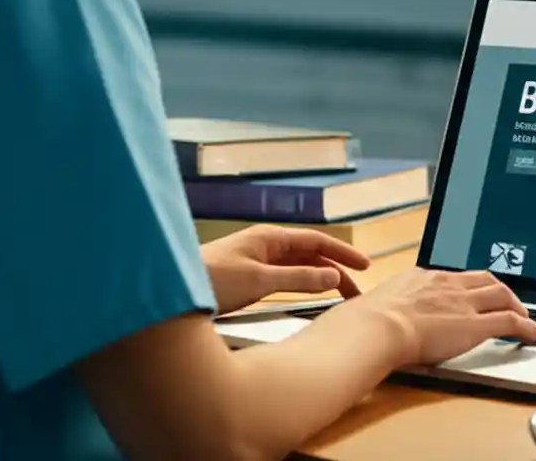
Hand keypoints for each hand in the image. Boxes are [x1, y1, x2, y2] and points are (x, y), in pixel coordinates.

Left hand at [200, 227, 369, 312]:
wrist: (170, 293)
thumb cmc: (210, 281)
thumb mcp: (259, 281)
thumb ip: (298, 279)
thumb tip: (333, 276)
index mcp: (269, 238)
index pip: (316, 241)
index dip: (343, 253)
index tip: (365, 267)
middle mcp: (264, 246)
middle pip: (309, 254)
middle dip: (335, 270)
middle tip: (356, 292)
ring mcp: (255, 261)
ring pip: (297, 267)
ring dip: (320, 279)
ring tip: (339, 297)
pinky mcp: (246, 278)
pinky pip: (284, 278)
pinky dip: (302, 286)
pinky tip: (308, 296)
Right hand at [308, 268, 535, 367]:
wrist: (376, 329)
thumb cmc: (365, 323)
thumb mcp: (371, 307)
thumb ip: (375, 310)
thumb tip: (358, 319)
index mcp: (421, 278)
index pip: (453, 277)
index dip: (466, 286)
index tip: (469, 294)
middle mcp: (446, 284)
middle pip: (483, 278)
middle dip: (498, 289)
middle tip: (506, 301)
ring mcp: (462, 303)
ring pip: (502, 294)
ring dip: (517, 305)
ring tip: (523, 317)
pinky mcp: (475, 324)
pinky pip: (509, 321)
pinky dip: (525, 326)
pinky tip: (531, 333)